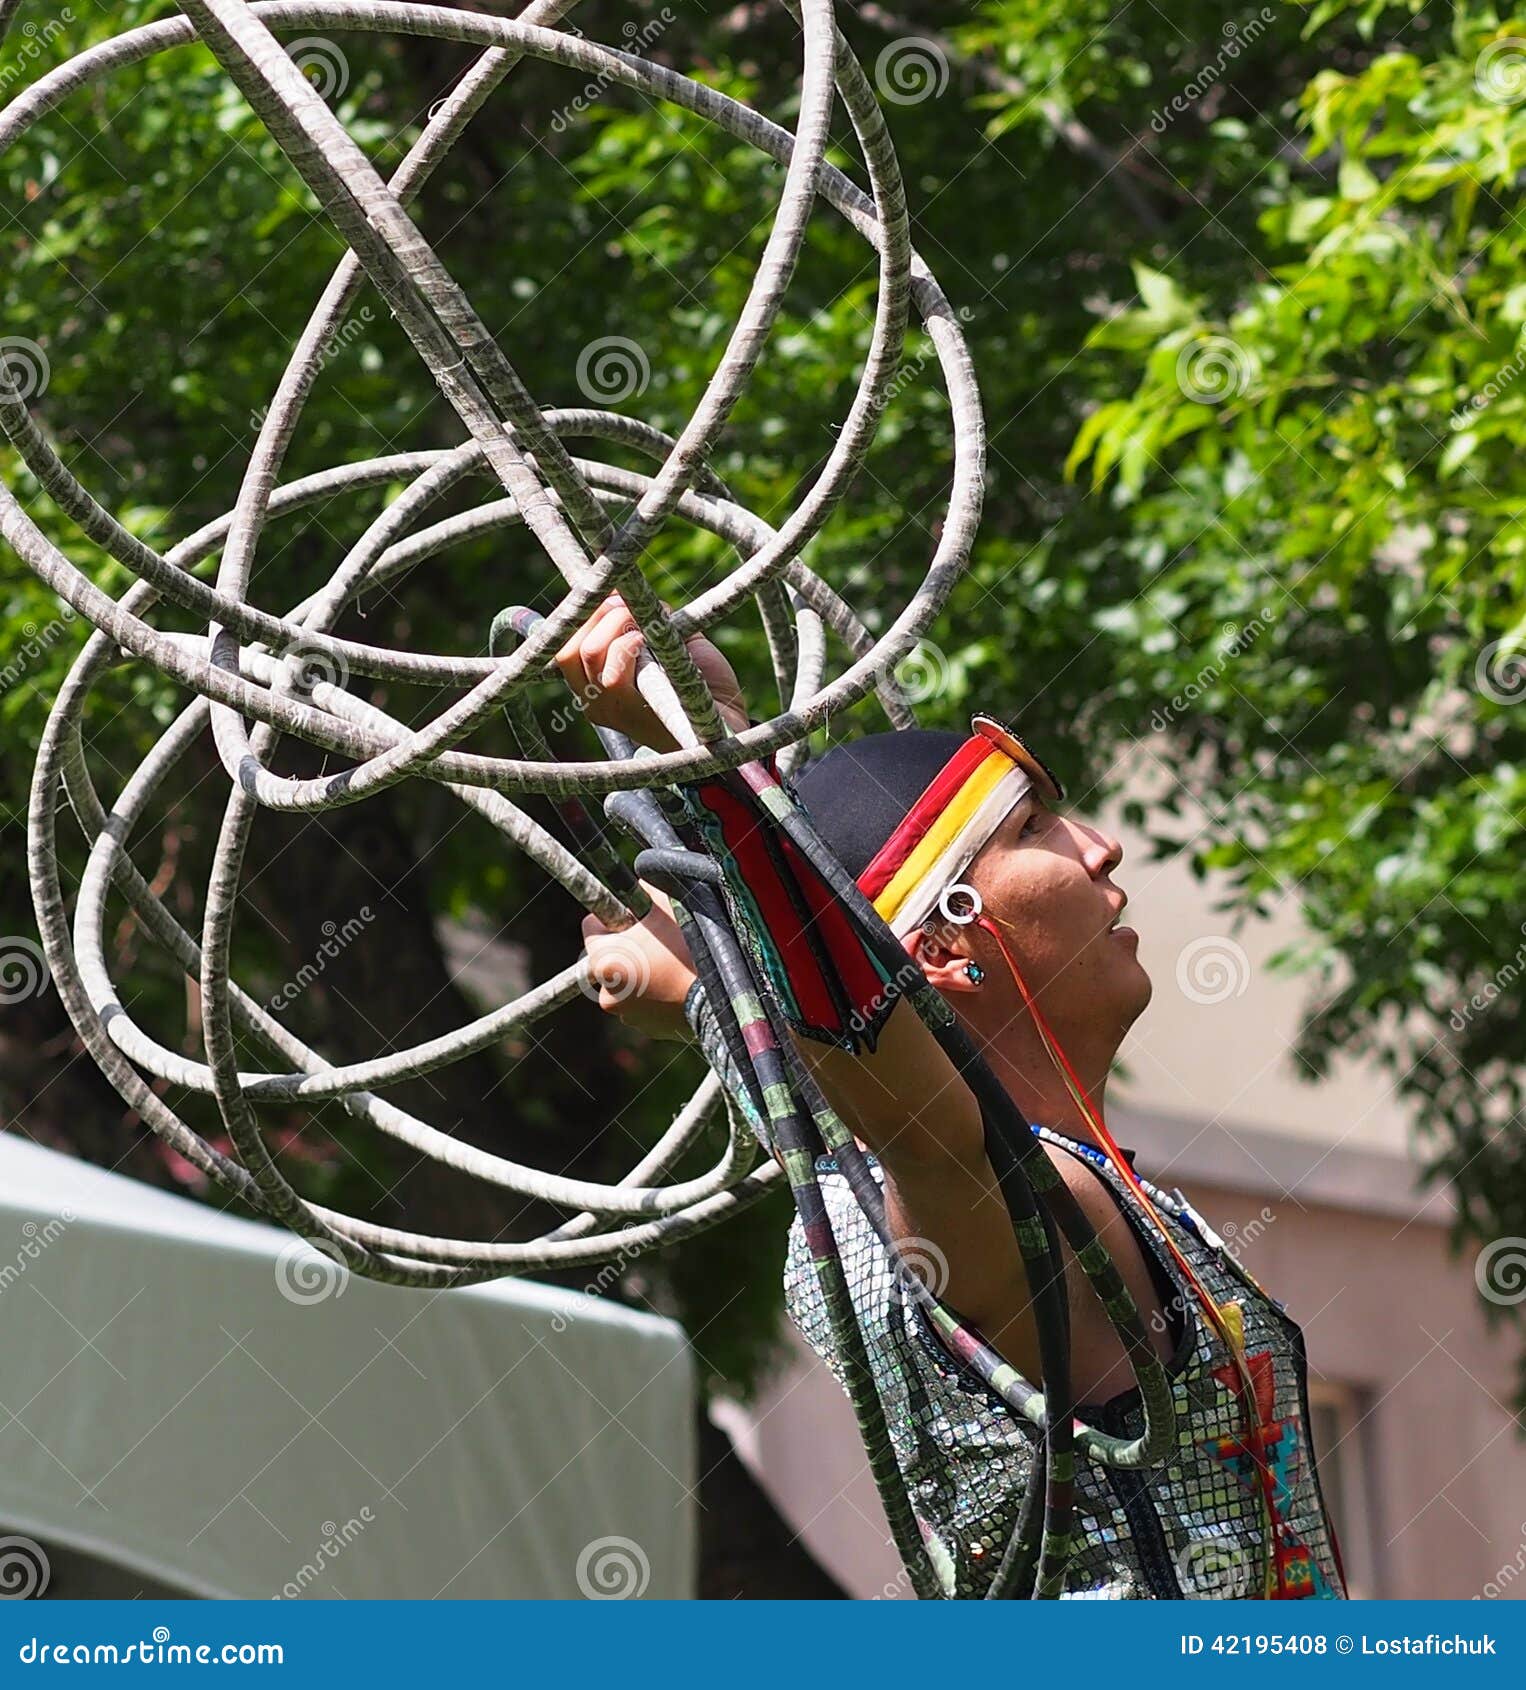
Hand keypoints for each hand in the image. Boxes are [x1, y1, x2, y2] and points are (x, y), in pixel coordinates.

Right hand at [554, 593, 747, 749]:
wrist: (726, 724)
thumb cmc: (695, 683)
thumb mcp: (666, 641)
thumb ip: (644, 616)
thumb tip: (621, 589)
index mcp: (593, 686)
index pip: (560, 645)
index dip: (583, 613)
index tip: (612, 596)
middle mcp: (594, 702)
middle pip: (572, 647)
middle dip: (604, 613)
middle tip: (633, 608)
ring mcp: (612, 710)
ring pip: (591, 653)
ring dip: (620, 624)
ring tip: (647, 626)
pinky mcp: (632, 714)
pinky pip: (615, 672)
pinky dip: (631, 645)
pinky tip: (650, 641)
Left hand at [582, 888, 697, 1040]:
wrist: (721, 997)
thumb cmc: (690, 948)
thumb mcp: (667, 907)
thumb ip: (644, 891)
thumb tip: (637, 887)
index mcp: (602, 960)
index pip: (591, 927)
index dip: (612, 917)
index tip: (632, 916)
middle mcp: (606, 992)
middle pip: (609, 958)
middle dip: (628, 949)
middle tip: (657, 941)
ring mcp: (627, 1015)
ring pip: (628, 983)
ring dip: (641, 973)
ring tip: (672, 964)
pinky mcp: (647, 1028)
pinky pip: (644, 1003)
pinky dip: (655, 994)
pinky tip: (678, 984)